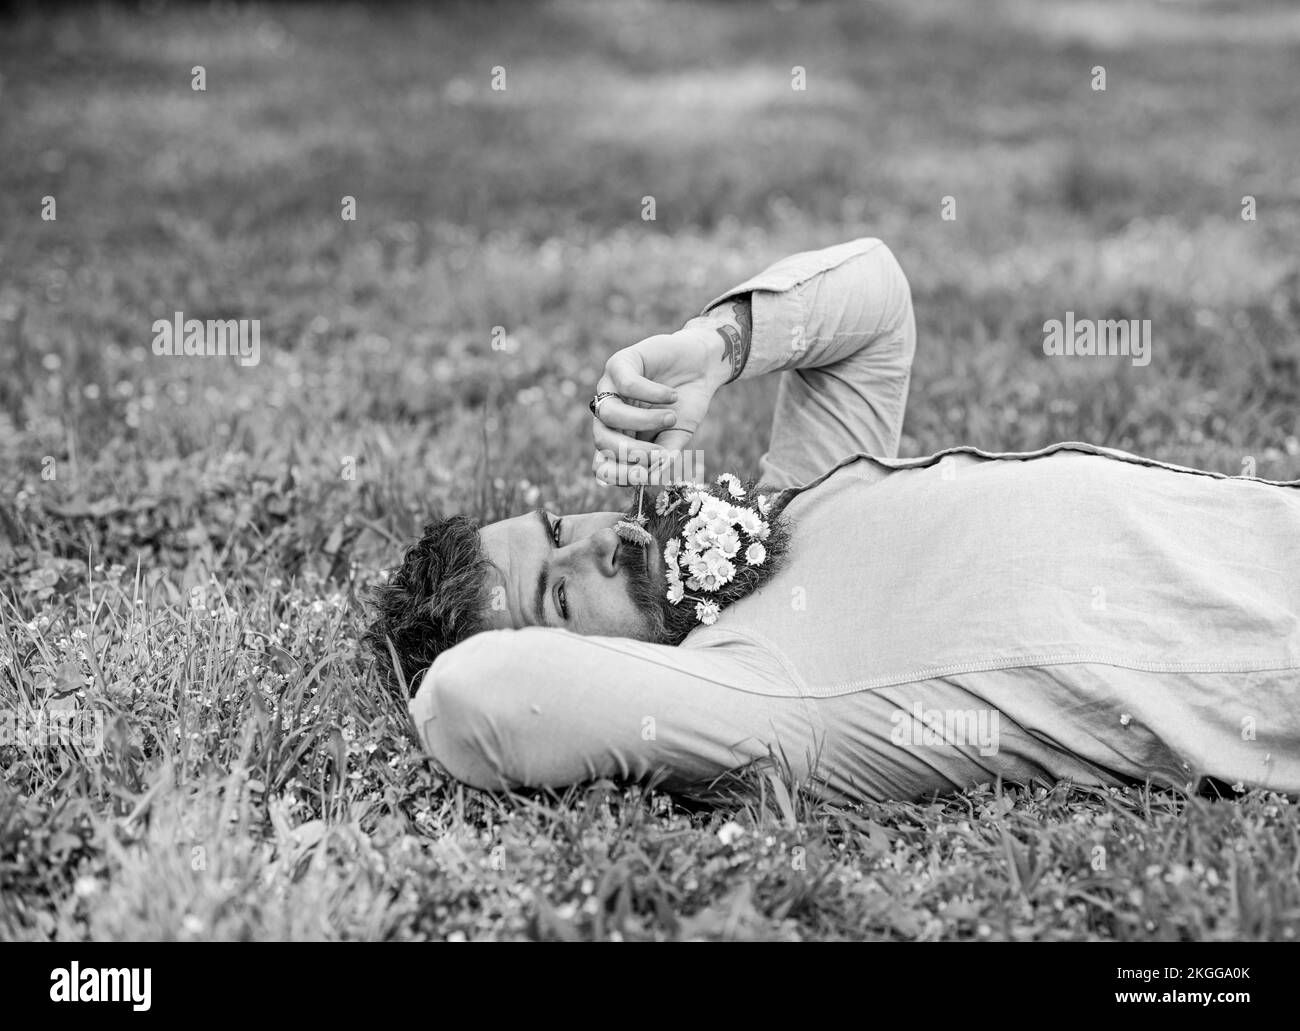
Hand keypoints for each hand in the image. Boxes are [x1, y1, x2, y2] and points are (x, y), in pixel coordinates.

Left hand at [591, 323, 727, 484]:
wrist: (701, 367)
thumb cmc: (687, 405)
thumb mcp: (677, 437)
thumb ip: (664, 457)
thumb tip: (652, 478)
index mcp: (618, 437)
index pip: (602, 463)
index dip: (618, 475)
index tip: (645, 476)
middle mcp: (608, 414)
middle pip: (600, 440)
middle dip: (631, 451)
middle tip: (661, 452)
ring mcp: (610, 387)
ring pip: (609, 413)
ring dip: (644, 421)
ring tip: (672, 418)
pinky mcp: (620, 362)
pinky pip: (627, 384)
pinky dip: (653, 394)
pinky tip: (672, 396)